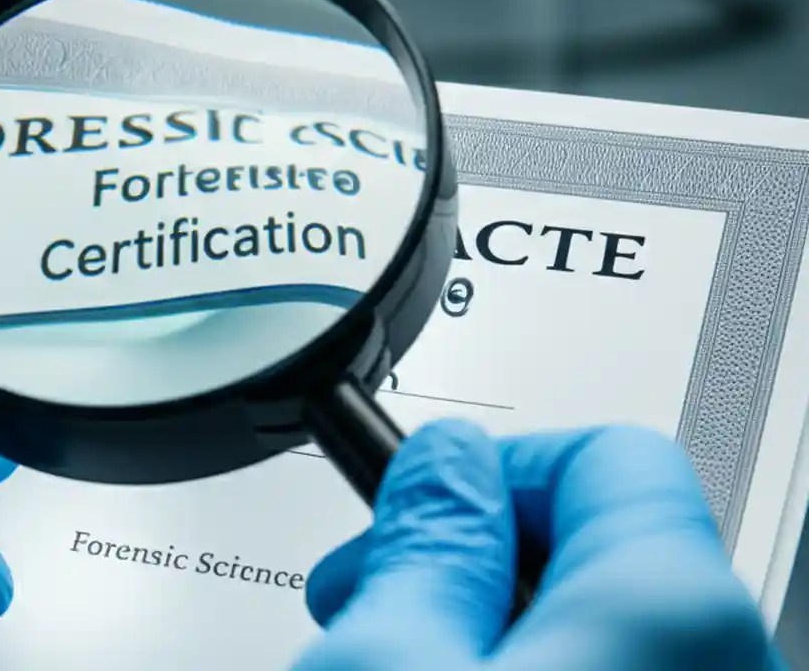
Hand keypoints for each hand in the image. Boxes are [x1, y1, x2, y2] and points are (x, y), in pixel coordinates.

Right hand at [296, 421, 786, 669]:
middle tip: (376, 601)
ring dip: (485, 628)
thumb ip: (425, 535)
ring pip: (595, 625)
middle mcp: (725, 662)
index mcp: (669, 606)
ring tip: (394, 665)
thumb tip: (446, 461)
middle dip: (473, 556)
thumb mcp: (383, 661)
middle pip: (601, 542)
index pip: (605, 451)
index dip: (488, 467)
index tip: (413, 511)